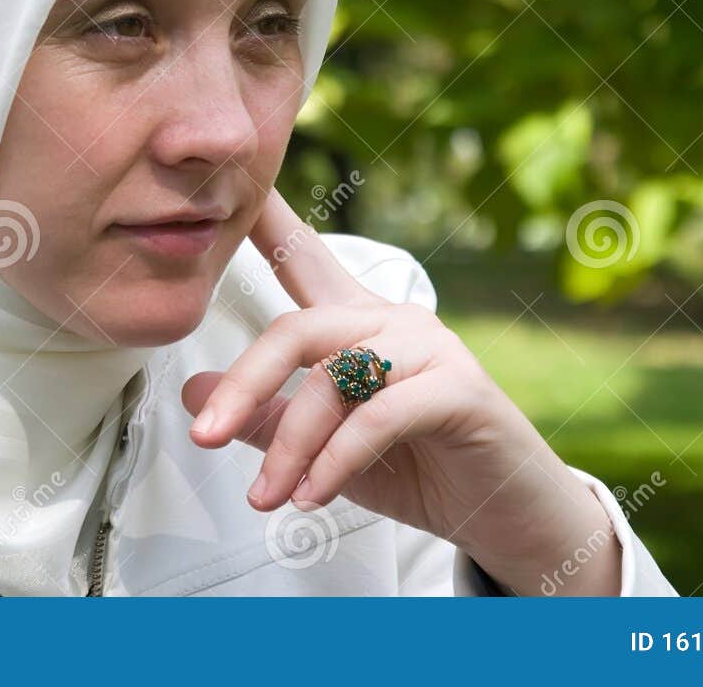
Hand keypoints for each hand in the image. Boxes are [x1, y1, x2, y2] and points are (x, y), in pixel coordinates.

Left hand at [180, 189, 621, 595]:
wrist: (508, 516)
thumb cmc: (417, 469)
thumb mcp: (322, 450)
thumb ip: (265, 419)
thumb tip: (194, 393)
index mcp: (357, 323)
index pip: (303, 259)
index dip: (268, 220)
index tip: (234, 186)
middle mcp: (392, 321)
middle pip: (297, 330)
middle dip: (244, 385)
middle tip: (203, 437)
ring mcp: (430, 348)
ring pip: (334, 377)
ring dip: (291, 444)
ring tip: (267, 496)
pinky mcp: (459, 389)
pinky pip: (378, 416)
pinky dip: (336, 460)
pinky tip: (313, 496)